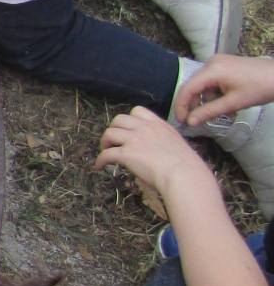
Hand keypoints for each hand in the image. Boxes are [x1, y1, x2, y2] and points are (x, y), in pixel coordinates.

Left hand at [95, 106, 218, 207]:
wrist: (183, 174)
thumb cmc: (186, 166)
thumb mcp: (176, 145)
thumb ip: (163, 141)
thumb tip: (155, 150)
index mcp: (159, 125)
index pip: (138, 111)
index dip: (128, 120)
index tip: (127, 130)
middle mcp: (145, 128)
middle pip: (118, 119)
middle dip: (113, 129)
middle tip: (113, 141)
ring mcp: (134, 139)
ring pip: (109, 133)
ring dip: (104, 142)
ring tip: (105, 151)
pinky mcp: (126, 153)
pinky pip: (106, 154)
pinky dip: (100, 160)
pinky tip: (99, 166)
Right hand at [175, 55, 273, 125]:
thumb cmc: (259, 89)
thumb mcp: (233, 103)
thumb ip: (208, 112)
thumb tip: (189, 122)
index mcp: (212, 70)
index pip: (187, 89)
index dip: (181, 106)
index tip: (181, 122)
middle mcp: (210, 62)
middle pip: (193, 86)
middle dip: (195, 104)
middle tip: (198, 120)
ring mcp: (218, 62)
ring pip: (203, 85)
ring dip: (208, 100)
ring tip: (224, 112)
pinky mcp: (224, 64)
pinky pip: (211, 80)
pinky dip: (215, 93)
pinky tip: (227, 102)